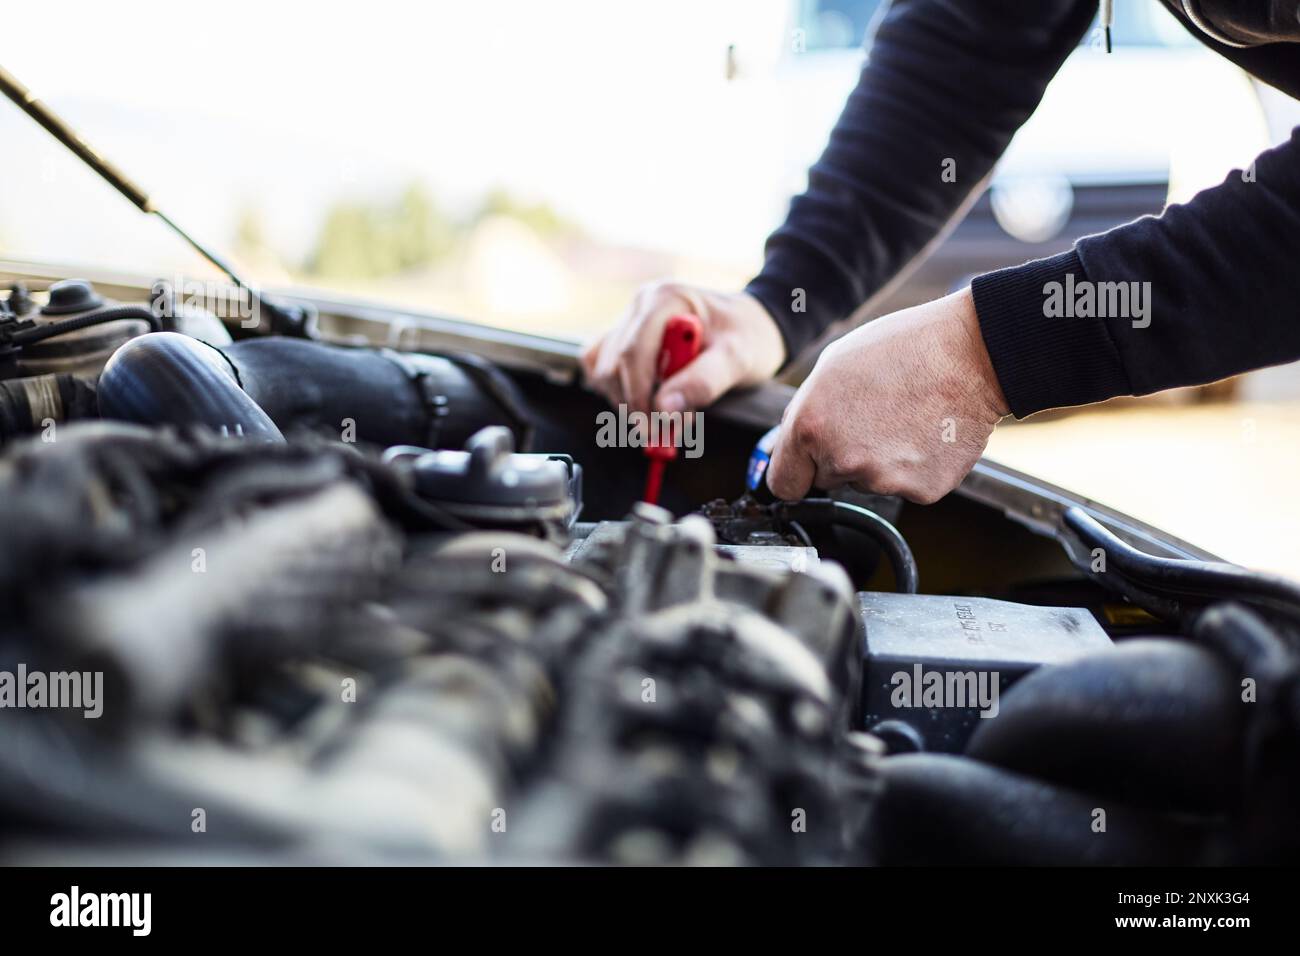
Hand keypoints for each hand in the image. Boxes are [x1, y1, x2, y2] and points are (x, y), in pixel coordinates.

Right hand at [581, 281, 785, 412]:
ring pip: (602, 371)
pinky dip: (620, 393)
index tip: (655, 428)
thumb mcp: (737, 359)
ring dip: (628, 401)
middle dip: (635, 404)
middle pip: (612, 365)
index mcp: (664, 299)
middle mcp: (640, 306)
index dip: (638, 396)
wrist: (752, 326)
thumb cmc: (748, 336)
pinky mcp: (622, 337)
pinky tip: (651, 400)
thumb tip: (663, 410)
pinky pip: (600, 369)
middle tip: (665, 431)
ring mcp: (628, 321)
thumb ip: (703, 382)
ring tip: (669, 412)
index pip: (632, 353)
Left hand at [767, 287, 1008, 504]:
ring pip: (869, 482)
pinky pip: (907, 485)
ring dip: (881, 460)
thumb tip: (787, 448)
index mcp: (810, 428)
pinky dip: (915, 467)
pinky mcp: (922, 490)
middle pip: (828, 480)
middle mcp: (842, 459)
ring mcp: (883, 479)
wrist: (969, 354)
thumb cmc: (903, 349)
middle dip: (843, 457)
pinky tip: (925, 432)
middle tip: (873, 418)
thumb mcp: (832, 366)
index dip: (796, 473)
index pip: (783, 484)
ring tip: (904, 417)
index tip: (805, 470)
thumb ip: (804, 414)